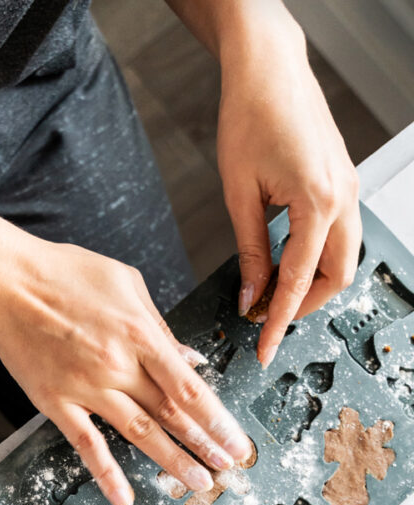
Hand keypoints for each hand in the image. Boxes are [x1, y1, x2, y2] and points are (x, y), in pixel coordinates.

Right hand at [0, 233, 254, 504]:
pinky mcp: (57, 402)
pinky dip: (106, 474)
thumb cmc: (66, 274)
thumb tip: (190, 361)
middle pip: (172, 413)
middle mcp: (118, 366)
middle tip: (229, 468)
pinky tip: (123, 498)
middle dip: (205, 444)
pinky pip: (86, 444)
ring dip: (171, 460)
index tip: (236, 441)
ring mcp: (87, 388)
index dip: (217, 419)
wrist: (8, 283)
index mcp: (140, 334)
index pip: (189, 387)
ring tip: (198, 483)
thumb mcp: (126, 284)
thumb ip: (160, 328)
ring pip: (139, 432)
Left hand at [216, 15, 360, 366]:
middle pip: (337, 276)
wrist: (269, 69)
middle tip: (264, 320)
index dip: (279, 321)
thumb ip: (251, 252)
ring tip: (270, 293)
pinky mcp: (343, 182)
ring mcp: (348, 188)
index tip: (264, 351)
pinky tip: (283, 263)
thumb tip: (251, 297)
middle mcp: (343, 196)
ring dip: (312, 283)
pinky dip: (316, 257)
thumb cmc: (250, 118)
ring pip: (343, 258)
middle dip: (303, 306)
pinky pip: (338, 234)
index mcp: (317, 200)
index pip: (299, 280)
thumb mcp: (239, 193)